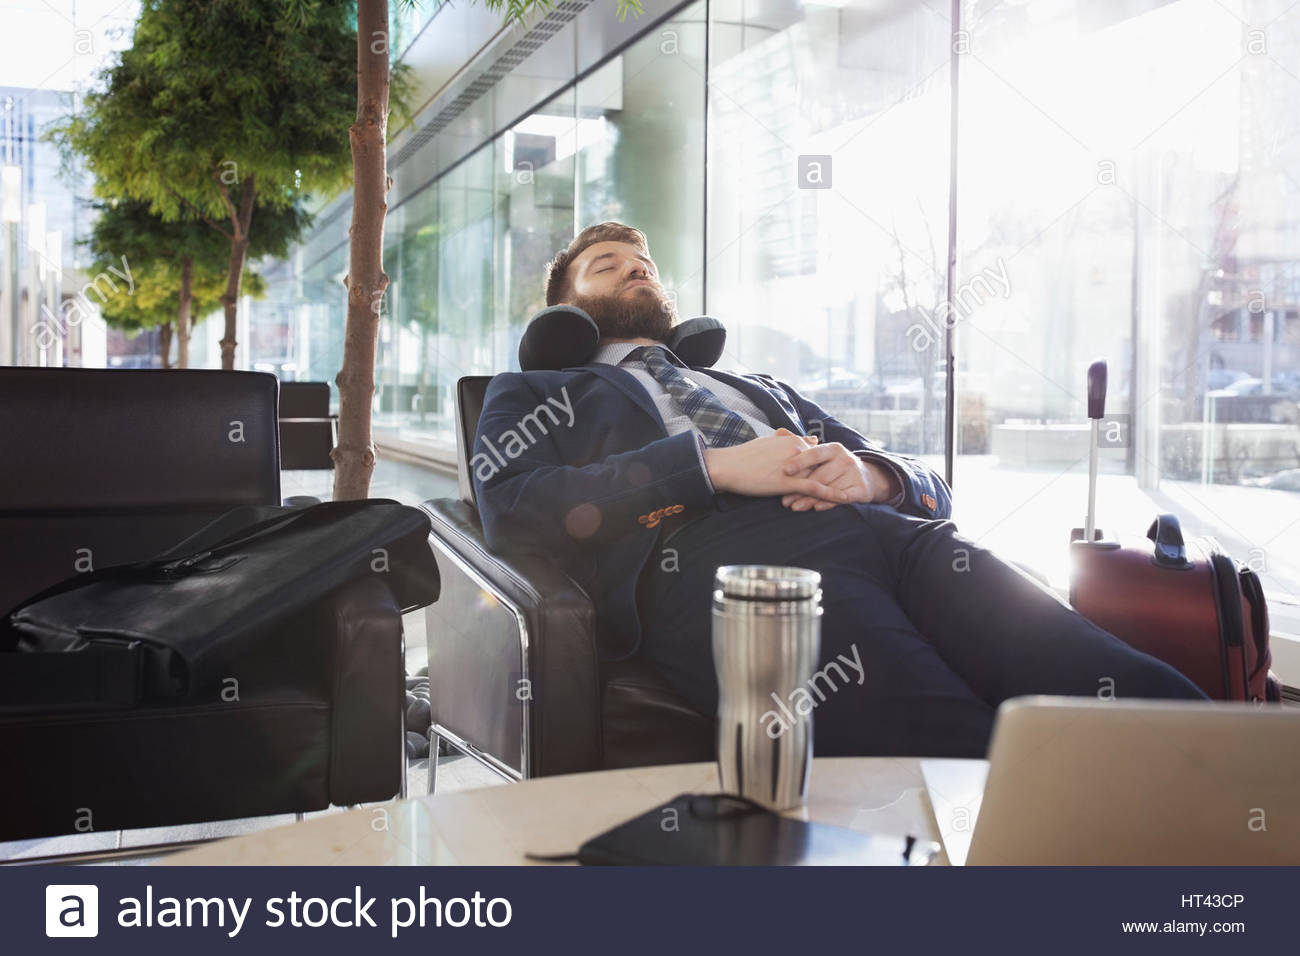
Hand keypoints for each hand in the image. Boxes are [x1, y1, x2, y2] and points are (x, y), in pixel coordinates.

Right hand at [703, 428, 850, 501]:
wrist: (728, 466)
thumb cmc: (743, 457)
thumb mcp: (766, 442)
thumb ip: (782, 439)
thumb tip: (790, 434)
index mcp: (792, 440)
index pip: (816, 452)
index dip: (826, 464)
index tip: (837, 470)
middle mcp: (797, 450)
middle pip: (822, 464)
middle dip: (836, 474)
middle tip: (850, 483)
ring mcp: (795, 466)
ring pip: (822, 476)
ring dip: (837, 485)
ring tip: (852, 493)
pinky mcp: (789, 482)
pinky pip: (815, 488)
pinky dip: (831, 494)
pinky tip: (843, 499)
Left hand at [779, 443, 900, 511]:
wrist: (865, 477)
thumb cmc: (834, 465)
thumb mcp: (821, 453)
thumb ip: (800, 444)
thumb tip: (778, 431)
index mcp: (833, 448)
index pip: (815, 454)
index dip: (800, 461)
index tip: (785, 470)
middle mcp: (845, 459)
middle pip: (820, 475)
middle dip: (801, 488)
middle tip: (784, 499)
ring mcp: (854, 474)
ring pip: (829, 489)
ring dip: (810, 499)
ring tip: (794, 506)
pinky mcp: (861, 489)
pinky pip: (843, 498)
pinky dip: (829, 503)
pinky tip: (816, 507)